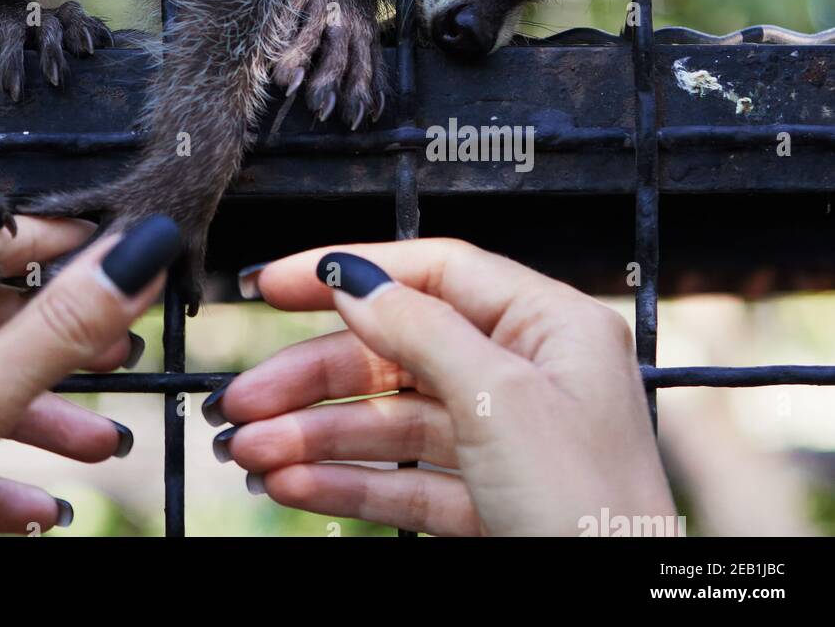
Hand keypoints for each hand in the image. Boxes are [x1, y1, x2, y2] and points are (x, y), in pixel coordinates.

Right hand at [210, 239, 674, 535]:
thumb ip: (420, 329)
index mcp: (549, 326)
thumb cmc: (592, 509)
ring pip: (390, 422)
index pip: (433, 271)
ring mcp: (507, 440)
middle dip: (312, 379)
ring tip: (250, 452)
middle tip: (242, 398)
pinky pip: (405, 479)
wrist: (619, 620)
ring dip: (315, 437)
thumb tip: (354, 278)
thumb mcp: (500, 399)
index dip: (350, 271)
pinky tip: (293, 485)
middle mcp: (528, 373)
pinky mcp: (491, 501)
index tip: (275, 283)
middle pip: (395, 353)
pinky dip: (347, 482)